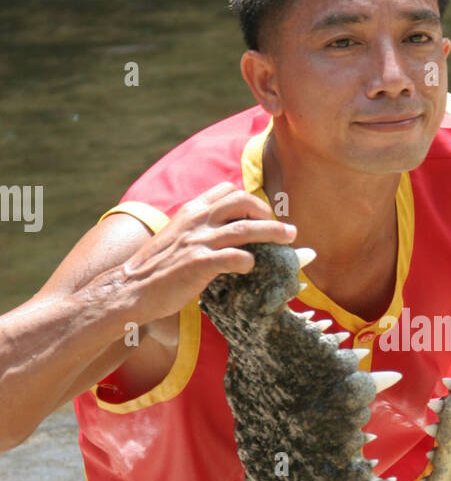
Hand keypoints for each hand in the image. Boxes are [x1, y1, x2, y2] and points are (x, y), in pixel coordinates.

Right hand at [117, 182, 297, 325]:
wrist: (130, 289)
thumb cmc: (156, 268)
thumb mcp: (177, 236)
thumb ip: (199, 229)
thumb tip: (226, 233)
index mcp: (191, 210)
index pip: (227, 190)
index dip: (251, 200)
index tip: (263, 215)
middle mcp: (197, 220)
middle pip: (243, 202)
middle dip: (268, 213)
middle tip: (284, 229)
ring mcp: (198, 240)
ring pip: (246, 228)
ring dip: (273, 232)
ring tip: (291, 240)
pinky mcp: (199, 263)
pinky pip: (235, 257)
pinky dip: (249, 261)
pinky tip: (252, 268)